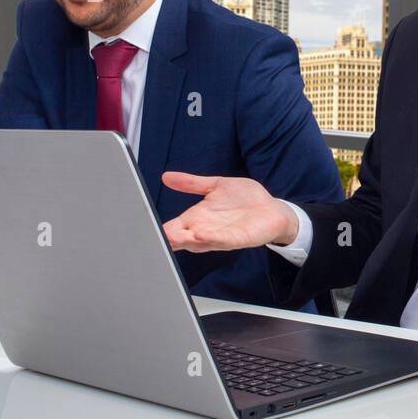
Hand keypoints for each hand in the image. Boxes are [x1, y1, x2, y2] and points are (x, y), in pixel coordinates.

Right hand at [161, 172, 297, 251]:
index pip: (175, 225)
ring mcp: (221, 236)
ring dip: (185, 240)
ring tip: (172, 237)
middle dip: (169, 237)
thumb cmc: (245, 200)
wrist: (273, 209)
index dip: (161, 227)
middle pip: (182, 237)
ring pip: (199, 242)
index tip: (144, 227)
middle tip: (155, 235)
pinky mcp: (238, 238)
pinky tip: (201, 234)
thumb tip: (166, 176)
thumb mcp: (215, 186)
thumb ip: (192, 183)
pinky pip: (222, 240)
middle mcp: (206, 229)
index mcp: (199, 217)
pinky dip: (211, 238)